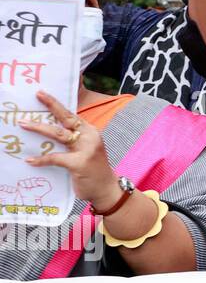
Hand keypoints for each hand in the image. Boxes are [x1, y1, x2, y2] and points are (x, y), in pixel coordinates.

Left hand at [21, 91, 119, 206]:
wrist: (105, 188)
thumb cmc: (92, 169)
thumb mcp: (85, 150)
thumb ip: (71, 141)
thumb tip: (48, 132)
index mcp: (90, 131)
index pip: (71, 114)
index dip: (56, 104)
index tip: (42, 94)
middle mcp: (90, 136)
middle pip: (67, 118)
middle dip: (52, 105)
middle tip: (38, 95)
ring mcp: (86, 149)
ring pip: (59, 134)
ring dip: (39, 128)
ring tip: (24, 124)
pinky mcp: (79, 163)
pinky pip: (55, 158)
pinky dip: (41, 159)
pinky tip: (30, 160)